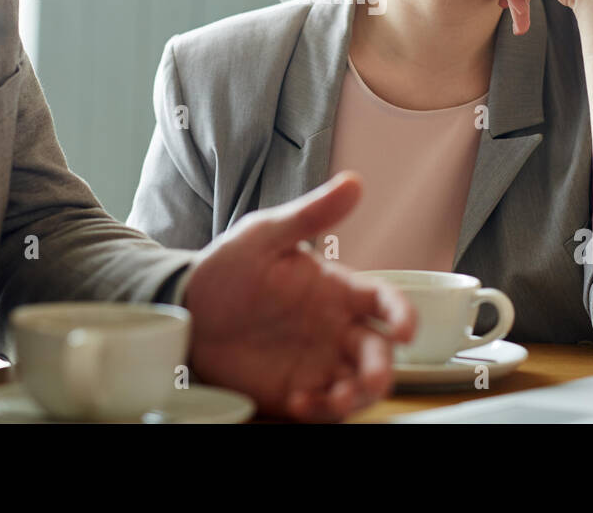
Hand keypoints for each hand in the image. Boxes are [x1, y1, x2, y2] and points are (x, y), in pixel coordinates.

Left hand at [179, 171, 416, 420]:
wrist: (187, 309)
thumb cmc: (228, 267)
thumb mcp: (265, 234)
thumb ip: (310, 215)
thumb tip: (354, 182)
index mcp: (337, 290)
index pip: (385, 301)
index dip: (402, 314)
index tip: (405, 330)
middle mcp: (335, 327)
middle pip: (380, 352)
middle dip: (383, 370)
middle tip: (369, 380)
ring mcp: (317, 359)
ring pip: (359, 385)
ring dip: (357, 397)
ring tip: (332, 399)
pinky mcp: (296, 387)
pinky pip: (324, 407)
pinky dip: (321, 410)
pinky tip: (297, 400)